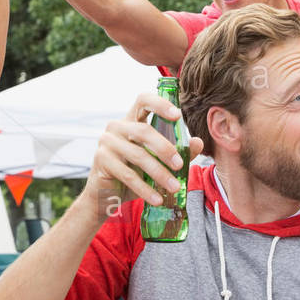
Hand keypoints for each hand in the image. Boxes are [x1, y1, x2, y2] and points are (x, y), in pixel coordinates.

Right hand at [79, 92, 203, 224]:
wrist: (105, 195)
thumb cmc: (133, 172)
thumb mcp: (157, 161)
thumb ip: (177, 151)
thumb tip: (197, 142)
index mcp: (131, 120)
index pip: (143, 101)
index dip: (160, 104)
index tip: (177, 115)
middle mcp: (116, 127)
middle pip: (144, 131)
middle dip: (165, 149)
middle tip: (180, 165)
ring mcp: (107, 143)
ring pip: (138, 155)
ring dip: (159, 173)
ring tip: (175, 187)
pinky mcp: (101, 161)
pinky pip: (128, 175)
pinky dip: (145, 189)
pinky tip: (158, 199)